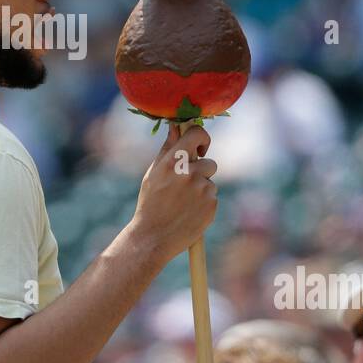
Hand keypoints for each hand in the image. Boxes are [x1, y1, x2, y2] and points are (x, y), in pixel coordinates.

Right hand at [129, 124, 217, 260]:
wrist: (153, 237)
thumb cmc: (150, 203)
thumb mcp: (154, 173)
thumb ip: (168, 149)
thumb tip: (176, 125)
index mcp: (171, 162)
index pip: (196, 134)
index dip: (202, 138)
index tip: (199, 148)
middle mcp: (188, 172)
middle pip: (209, 162)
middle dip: (201, 171)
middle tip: (185, 186)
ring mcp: (202, 189)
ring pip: (210, 180)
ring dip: (202, 188)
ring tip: (183, 202)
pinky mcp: (211, 204)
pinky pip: (212, 196)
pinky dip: (204, 202)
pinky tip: (189, 212)